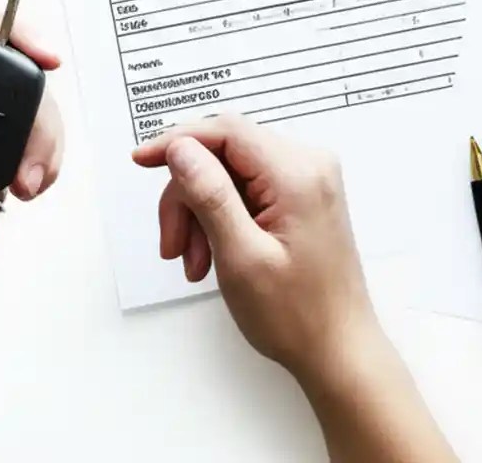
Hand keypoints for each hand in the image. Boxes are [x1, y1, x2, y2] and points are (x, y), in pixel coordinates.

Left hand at [0, 7, 64, 297]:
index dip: (9, 31)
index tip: (44, 58)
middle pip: (13, 70)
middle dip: (35, 107)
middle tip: (35, 146)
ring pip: (33, 108)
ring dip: (42, 143)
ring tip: (25, 180)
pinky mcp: (0, 155)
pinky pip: (40, 141)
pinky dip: (46, 162)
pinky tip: (27, 186)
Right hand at [132, 115, 378, 382]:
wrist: (338, 350)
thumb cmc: (299, 316)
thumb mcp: (241, 257)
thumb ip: (210, 196)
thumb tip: (181, 148)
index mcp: (299, 174)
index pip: (226, 131)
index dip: (177, 141)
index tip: (142, 161)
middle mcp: (309, 166)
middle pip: (224, 154)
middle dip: (188, 197)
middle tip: (173, 246)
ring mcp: (308, 181)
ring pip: (230, 175)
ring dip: (201, 215)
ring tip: (195, 263)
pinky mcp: (302, 197)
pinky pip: (248, 191)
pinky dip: (221, 220)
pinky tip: (213, 257)